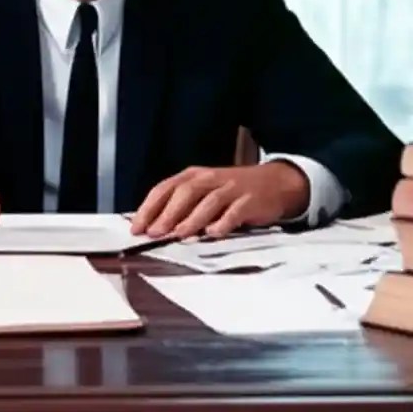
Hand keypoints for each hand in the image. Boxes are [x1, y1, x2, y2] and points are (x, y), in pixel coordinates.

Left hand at [130, 162, 307, 238]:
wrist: (275, 183)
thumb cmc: (232, 191)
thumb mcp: (204, 192)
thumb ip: (182, 207)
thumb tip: (153, 227)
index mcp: (194, 176)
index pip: (165, 188)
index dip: (149, 207)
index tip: (137, 227)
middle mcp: (210, 178)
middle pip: (185, 193)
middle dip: (167, 214)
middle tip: (154, 233)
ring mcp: (231, 188)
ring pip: (208, 201)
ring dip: (192, 219)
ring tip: (179, 235)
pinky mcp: (250, 200)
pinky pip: (235, 211)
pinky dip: (224, 222)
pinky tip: (213, 233)